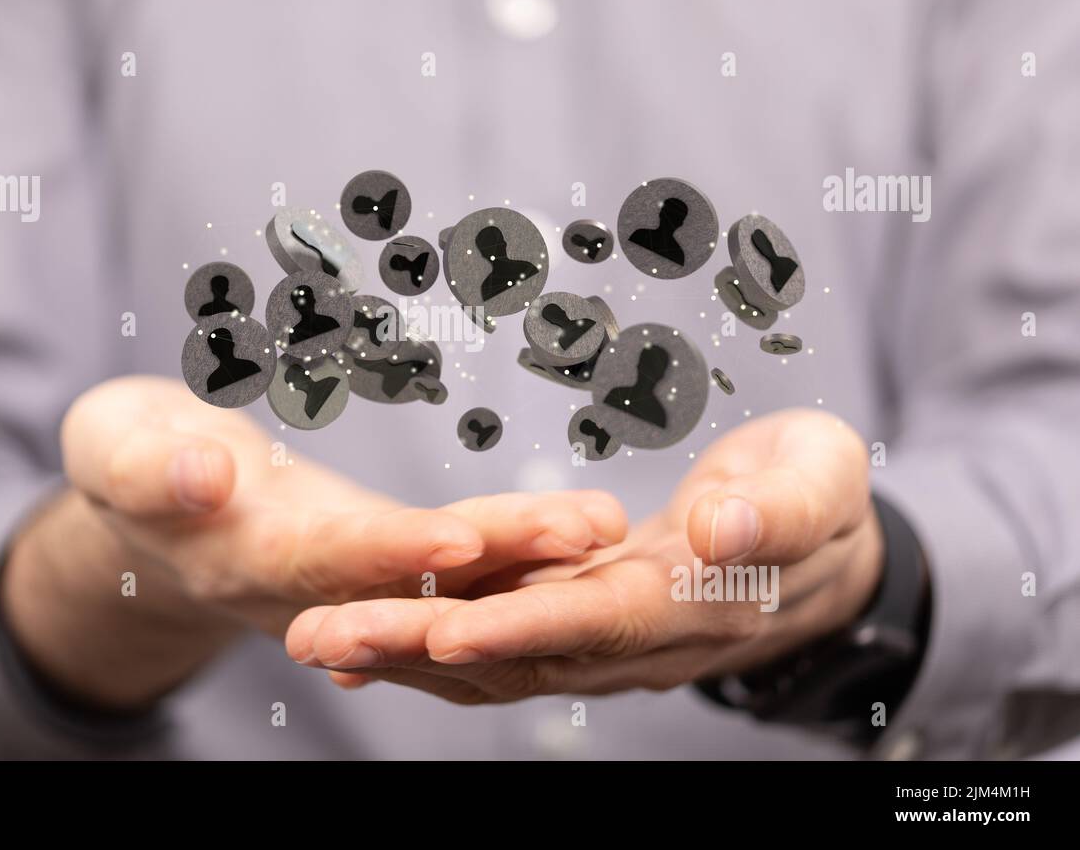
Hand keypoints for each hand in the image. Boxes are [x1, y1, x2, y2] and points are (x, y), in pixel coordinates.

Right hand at [0, 376, 627, 707]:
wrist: (156, 502)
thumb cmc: (132, 456)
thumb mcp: (116, 445)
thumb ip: (149, 466)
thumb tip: (204, 478)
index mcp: (240, 557)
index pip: (326, 561)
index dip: (391, 554)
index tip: (458, 538)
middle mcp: (308, 587)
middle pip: (410, 581)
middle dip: (498, 562)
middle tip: (582, 533)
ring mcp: (351, 579)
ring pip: (446, 580)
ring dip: (527, 561)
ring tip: (602, 526)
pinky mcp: (378, 558)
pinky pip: (453, 563)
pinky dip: (513, 552)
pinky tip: (577, 532)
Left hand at [285, 409, 883, 702]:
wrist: (825, 545)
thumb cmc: (822, 496)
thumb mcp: (823, 481)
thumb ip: (778, 510)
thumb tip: (722, 528)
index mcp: (698, 603)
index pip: (599, 622)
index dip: (524, 629)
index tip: (447, 628)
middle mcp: (641, 639)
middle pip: (522, 655)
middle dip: (423, 651)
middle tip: (326, 638)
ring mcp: (606, 639)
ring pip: (497, 660)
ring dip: (406, 655)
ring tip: (317, 642)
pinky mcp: (582, 622)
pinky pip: (499, 646)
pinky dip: (431, 651)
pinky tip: (364, 646)